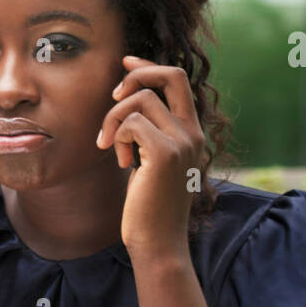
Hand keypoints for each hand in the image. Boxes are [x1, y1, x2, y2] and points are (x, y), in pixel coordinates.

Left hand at [95, 54, 206, 261]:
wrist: (158, 243)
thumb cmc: (148, 207)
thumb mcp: (149, 162)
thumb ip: (147, 134)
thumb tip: (125, 105)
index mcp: (192, 133)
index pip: (177, 81)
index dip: (149, 66)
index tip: (126, 63)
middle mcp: (193, 133)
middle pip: (171, 75)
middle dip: (136, 75)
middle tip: (113, 97)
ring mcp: (183, 141)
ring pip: (141, 100)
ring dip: (114, 119)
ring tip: (111, 147)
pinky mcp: (166, 153)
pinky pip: (131, 123)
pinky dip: (117, 138)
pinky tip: (121, 163)